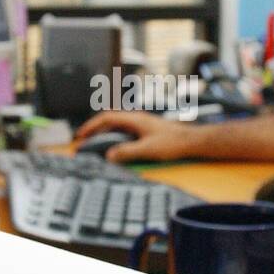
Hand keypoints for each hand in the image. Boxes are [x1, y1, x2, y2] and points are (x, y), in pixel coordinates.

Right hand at [74, 111, 199, 163]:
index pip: (107, 118)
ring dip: (105, 135)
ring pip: (118, 127)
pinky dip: (116, 139)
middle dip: (95, 131)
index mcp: (135, 120)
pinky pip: (126, 132)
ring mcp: (142, 125)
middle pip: (110, 121)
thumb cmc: (173, 143)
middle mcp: (137, 119)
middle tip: (85, 142)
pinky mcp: (147, 131)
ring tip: (96, 146)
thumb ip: (127, 152)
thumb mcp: (148, 149)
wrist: (193, 141)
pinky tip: (116, 149)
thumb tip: (109, 155)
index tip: (81, 135)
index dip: (91, 126)